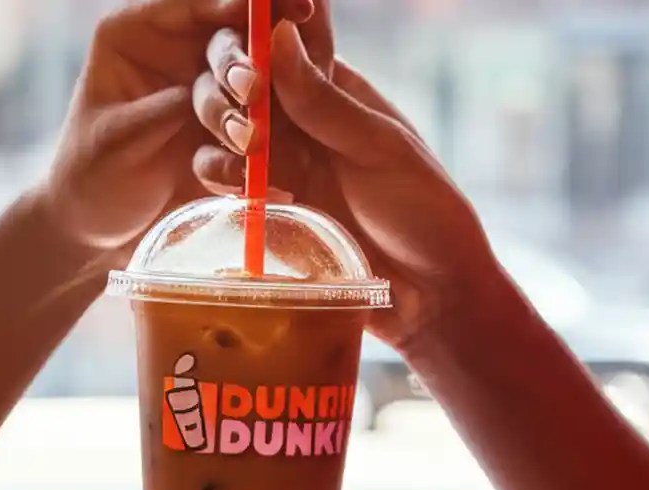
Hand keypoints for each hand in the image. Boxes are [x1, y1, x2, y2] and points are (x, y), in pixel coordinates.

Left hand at [43, 0, 316, 250]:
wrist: (97, 225)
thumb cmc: (89, 174)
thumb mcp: (120, 138)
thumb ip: (167, 107)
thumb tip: (214, 88)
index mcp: (136, 32)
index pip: (193, 1)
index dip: (238, 2)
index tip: (276, 12)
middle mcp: (177, 51)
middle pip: (228, 37)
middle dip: (243, 62)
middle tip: (247, 91)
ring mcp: (205, 88)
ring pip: (247, 85)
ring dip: (249, 112)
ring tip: (241, 144)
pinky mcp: (227, 127)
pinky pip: (254, 130)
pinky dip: (252, 153)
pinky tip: (246, 178)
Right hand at [193, 9, 501, 349]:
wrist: (429, 295)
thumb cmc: (424, 211)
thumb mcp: (380, 150)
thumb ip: (325, 101)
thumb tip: (278, 35)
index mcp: (333, 89)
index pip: (280, 43)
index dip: (254, 37)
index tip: (250, 57)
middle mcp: (299, 120)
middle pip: (236, 81)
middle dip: (228, 87)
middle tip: (247, 114)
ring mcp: (277, 162)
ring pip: (218, 129)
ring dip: (222, 133)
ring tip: (251, 154)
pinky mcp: (263, 207)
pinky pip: (219, 183)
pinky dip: (221, 181)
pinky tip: (253, 196)